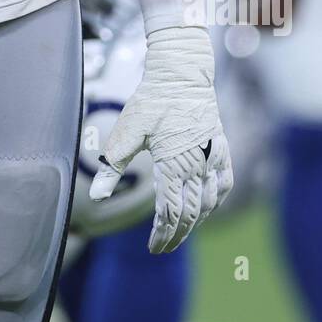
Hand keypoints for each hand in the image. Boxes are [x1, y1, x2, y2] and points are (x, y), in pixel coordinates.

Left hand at [89, 26, 232, 252]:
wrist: (181, 73)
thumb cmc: (150, 101)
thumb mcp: (126, 132)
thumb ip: (112, 167)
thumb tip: (96, 196)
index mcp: (173, 164)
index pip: (170, 213)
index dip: (162, 235)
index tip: (153, 248)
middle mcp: (197, 165)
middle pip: (190, 214)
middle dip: (176, 235)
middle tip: (162, 248)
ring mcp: (213, 157)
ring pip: (209, 202)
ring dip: (195, 222)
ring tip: (180, 232)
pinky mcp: (221, 147)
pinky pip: (225, 183)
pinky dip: (217, 201)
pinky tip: (207, 207)